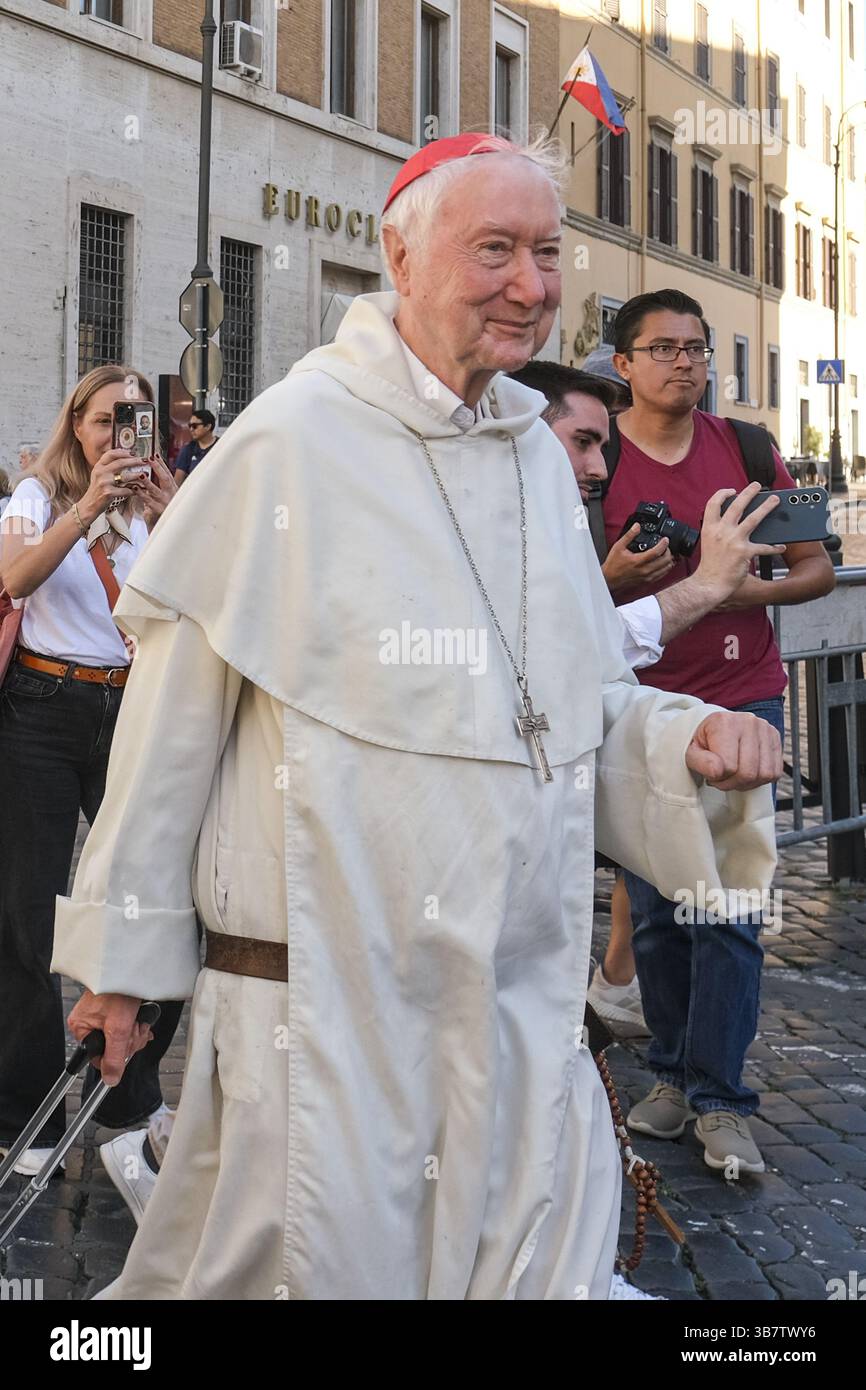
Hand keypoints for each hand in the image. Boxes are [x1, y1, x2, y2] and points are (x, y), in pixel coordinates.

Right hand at [67, 990, 151, 1085]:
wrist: (133, 966)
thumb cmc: (120, 989)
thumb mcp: (119, 1028)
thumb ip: (115, 1057)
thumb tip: (110, 1079)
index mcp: (82, 1027)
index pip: (98, 1057)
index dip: (115, 1056)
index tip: (126, 1047)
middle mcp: (89, 1021)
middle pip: (112, 1048)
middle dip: (129, 1040)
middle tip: (133, 1028)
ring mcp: (103, 1015)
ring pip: (122, 1038)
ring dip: (135, 1031)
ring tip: (137, 1019)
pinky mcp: (116, 1009)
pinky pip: (126, 1026)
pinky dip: (137, 1023)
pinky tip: (141, 1017)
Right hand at [78, 449, 137, 526]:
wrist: (89, 505)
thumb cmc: (97, 490)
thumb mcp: (99, 475)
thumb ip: (108, 466)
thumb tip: (124, 458)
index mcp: (99, 466)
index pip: (111, 454)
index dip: (124, 452)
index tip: (134, 453)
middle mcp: (100, 472)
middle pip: (120, 463)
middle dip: (135, 461)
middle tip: (144, 460)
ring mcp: (104, 483)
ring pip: (125, 476)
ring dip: (137, 475)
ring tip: (145, 475)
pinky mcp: (108, 493)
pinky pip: (125, 490)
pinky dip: (133, 490)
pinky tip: (138, 490)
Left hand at [133, 454, 177, 528]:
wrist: (165, 531)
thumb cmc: (160, 514)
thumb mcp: (159, 499)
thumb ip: (154, 489)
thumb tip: (146, 475)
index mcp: (174, 491)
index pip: (168, 474)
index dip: (162, 464)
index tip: (155, 454)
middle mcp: (172, 496)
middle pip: (165, 479)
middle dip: (158, 468)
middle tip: (150, 459)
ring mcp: (165, 504)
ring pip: (156, 490)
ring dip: (147, 481)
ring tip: (140, 473)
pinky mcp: (158, 512)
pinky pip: (148, 501)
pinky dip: (141, 494)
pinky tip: (134, 488)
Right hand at [602, 525, 675, 592]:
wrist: (609, 580)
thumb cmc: (613, 565)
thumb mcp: (618, 547)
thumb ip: (629, 535)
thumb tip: (637, 526)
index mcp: (638, 561)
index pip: (656, 552)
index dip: (664, 544)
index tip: (665, 539)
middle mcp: (644, 570)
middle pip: (665, 561)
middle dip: (668, 552)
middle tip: (666, 546)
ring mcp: (647, 577)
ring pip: (666, 569)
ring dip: (669, 560)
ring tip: (666, 554)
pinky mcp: (647, 581)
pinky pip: (662, 575)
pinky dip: (665, 568)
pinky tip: (663, 564)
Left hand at [685, 711, 781, 790]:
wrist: (715, 728)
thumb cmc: (703, 742)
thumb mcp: (691, 753)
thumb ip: (700, 762)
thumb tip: (717, 770)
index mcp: (724, 722)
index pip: (728, 766)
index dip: (718, 778)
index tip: (710, 773)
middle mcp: (749, 722)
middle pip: (748, 773)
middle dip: (732, 783)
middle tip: (721, 777)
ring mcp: (765, 729)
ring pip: (764, 775)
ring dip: (747, 783)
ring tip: (733, 774)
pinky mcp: (776, 738)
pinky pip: (775, 772)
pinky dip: (760, 779)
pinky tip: (746, 771)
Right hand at [696, 485, 785, 604]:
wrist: (709, 584)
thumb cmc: (709, 566)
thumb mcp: (708, 542)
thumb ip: (717, 531)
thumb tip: (733, 523)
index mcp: (710, 528)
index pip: (713, 503)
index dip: (723, 494)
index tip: (731, 491)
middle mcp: (722, 531)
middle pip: (737, 505)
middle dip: (749, 492)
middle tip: (757, 486)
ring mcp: (734, 540)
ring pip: (754, 518)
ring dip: (766, 507)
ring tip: (774, 500)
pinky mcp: (745, 552)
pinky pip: (763, 546)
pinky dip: (774, 547)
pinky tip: (781, 546)